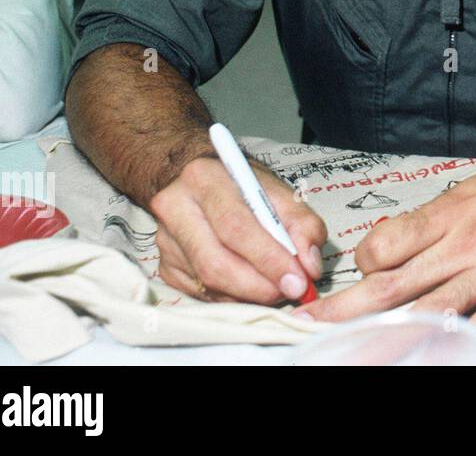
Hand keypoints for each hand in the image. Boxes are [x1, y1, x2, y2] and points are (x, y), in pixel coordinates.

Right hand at [149, 155, 326, 303]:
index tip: (298, 280)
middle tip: (289, 291)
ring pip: (208, 283)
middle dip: (259, 285)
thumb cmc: (242, 186)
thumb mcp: (280, 191)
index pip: (236, 227)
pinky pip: (201, 294)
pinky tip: (250, 287)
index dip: (269, 259)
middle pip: (216, 262)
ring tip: (276, 287)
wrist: (200, 181)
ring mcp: (166, 240)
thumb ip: (303, 225)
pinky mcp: (166, 266)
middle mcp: (176, 208)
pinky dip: (233, 297)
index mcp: (205, 179)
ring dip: (249, 295)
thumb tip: (308, 266)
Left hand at [298, 126, 475, 338]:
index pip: (387, 243)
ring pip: (432, 309)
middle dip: (350, 309)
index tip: (356, 278)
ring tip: (360, 353)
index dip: (363, 264)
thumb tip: (390, 244)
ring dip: (391, 334)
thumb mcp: (470, 191)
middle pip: (396, 283)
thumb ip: (432, 222)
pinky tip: (435, 355)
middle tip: (315, 325)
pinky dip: (458, 343)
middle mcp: (466, 242)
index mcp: (448, 213)